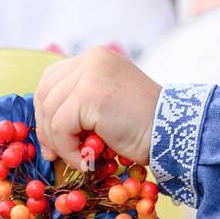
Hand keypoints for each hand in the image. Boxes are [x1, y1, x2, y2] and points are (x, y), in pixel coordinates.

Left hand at [34, 47, 161, 169]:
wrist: (173, 132)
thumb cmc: (146, 126)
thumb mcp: (109, 103)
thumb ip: (83, 101)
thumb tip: (48, 123)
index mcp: (96, 58)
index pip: (53, 79)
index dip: (46, 110)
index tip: (52, 140)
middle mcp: (91, 60)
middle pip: (46, 92)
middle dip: (46, 128)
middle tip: (54, 154)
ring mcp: (90, 74)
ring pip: (51, 112)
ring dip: (60, 143)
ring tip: (81, 159)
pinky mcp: (90, 95)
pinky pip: (61, 127)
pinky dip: (68, 150)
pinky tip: (87, 160)